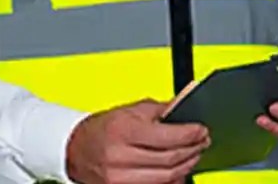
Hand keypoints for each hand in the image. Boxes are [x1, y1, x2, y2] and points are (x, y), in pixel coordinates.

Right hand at [65, 99, 209, 183]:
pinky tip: (178, 171)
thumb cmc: (102, 129)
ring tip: (193, 154)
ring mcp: (120, 178)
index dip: (190, 134)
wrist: (75, 149)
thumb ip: (160, 109)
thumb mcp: (129, 111)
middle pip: (170, 159)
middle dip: (192, 149)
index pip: (166, 136)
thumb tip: (186, 102)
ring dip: (186, 166)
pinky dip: (172, 180)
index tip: (202, 130)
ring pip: (167, 177)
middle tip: (202, 141)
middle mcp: (120, 156)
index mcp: (122, 131)